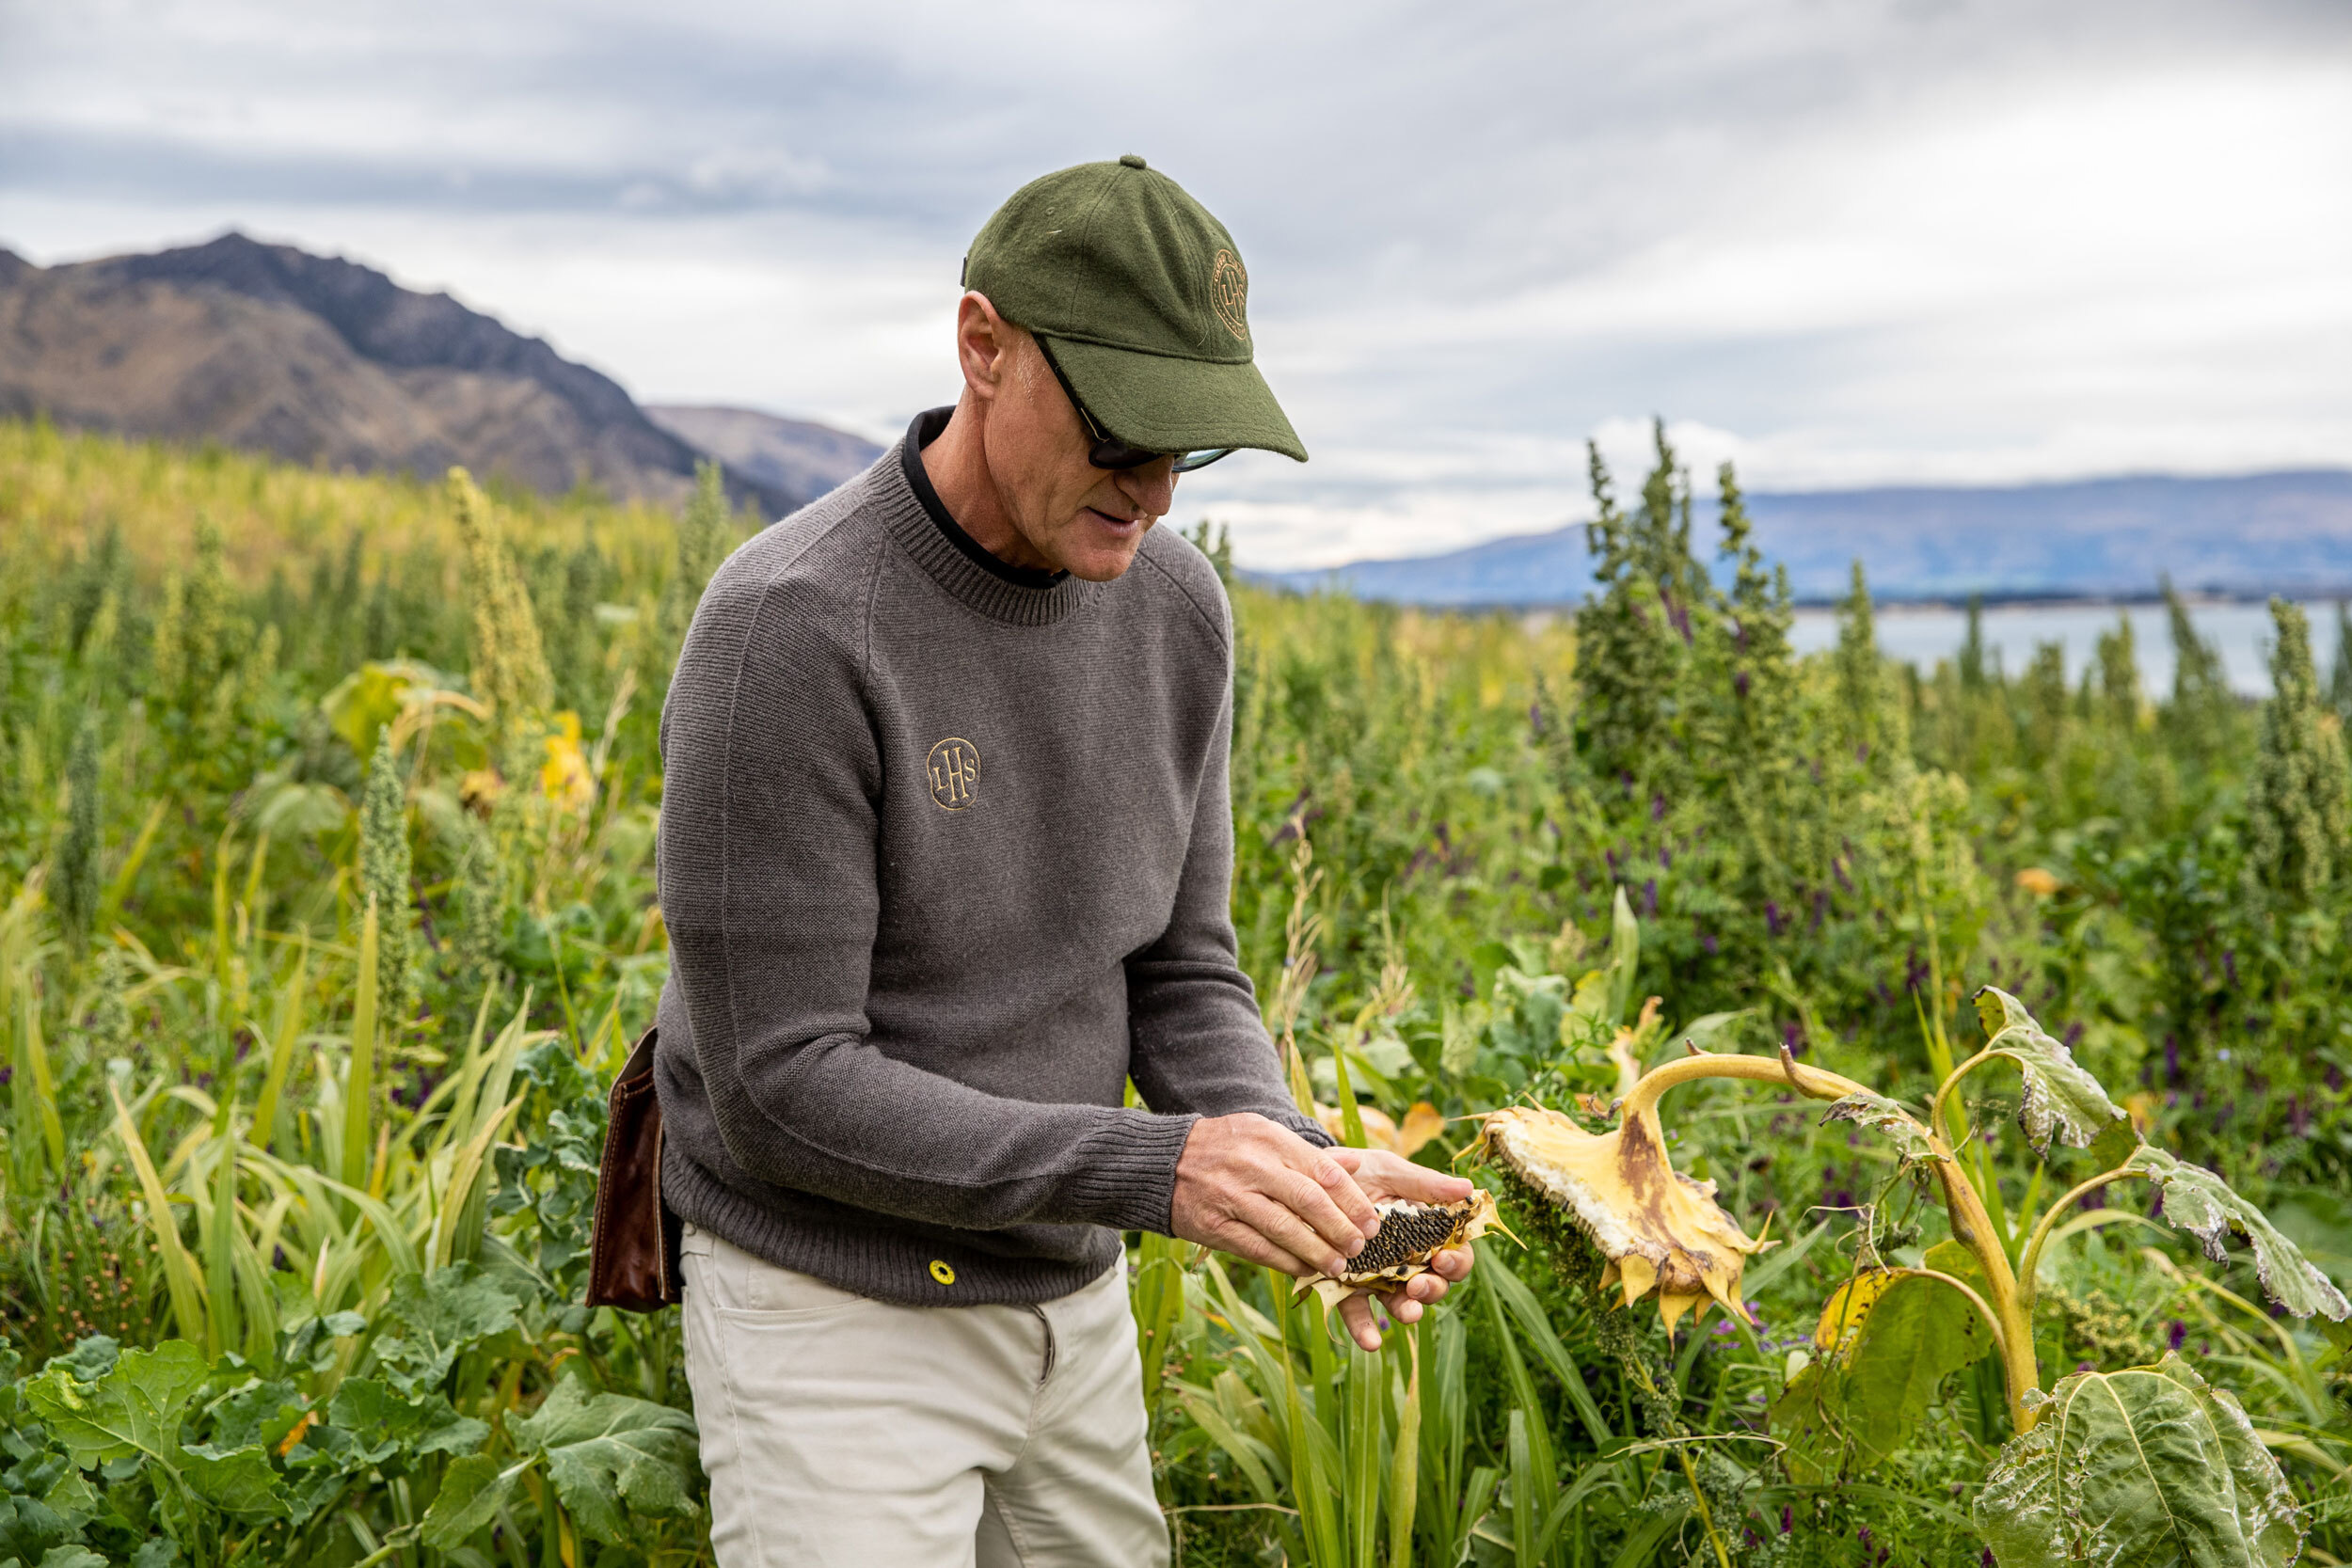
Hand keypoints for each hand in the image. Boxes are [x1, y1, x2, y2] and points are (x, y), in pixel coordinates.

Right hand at [1171, 1113, 1380, 1279]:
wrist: (1163, 1163)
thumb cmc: (1226, 1148)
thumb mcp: (1264, 1136)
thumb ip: (1308, 1154)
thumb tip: (1355, 1164)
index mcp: (1269, 1139)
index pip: (1322, 1170)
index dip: (1352, 1200)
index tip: (1371, 1222)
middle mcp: (1251, 1165)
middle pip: (1308, 1200)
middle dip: (1340, 1228)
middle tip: (1360, 1247)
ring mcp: (1230, 1196)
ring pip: (1284, 1229)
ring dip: (1317, 1252)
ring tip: (1339, 1266)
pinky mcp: (1214, 1225)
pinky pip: (1258, 1249)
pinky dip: (1286, 1262)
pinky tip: (1305, 1270)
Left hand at [1324, 1147, 1477, 1352]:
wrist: (1307, 1178)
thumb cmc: (1356, 1171)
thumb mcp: (1389, 1171)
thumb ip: (1425, 1184)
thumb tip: (1469, 1188)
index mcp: (1424, 1231)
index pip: (1453, 1253)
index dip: (1456, 1261)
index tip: (1443, 1259)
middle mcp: (1406, 1258)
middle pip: (1435, 1283)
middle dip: (1434, 1288)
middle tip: (1420, 1285)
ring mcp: (1377, 1276)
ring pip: (1403, 1303)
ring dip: (1409, 1311)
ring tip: (1407, 1312)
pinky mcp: (1347, 1288)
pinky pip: (1359, 1314)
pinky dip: (1366, 1331)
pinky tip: (1372, 1344)